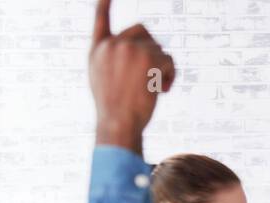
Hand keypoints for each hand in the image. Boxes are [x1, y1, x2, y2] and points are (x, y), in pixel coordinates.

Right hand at [89, 0, 174, 153]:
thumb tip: (141, 50)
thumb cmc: (114, 110)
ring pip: (158, 48)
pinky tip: (163, 90)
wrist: (118, 124)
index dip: (105, 5)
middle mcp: (112, 44)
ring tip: (157, 88)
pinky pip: (168, 59)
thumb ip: (113, 60)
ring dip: (163, 67)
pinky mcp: (147, 57)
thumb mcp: (103, 81)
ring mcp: (129, 48)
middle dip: (153, 50)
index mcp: (98, 50)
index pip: (101, 19)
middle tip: (156, 73)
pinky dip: (171, 75)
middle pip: (143, 31)